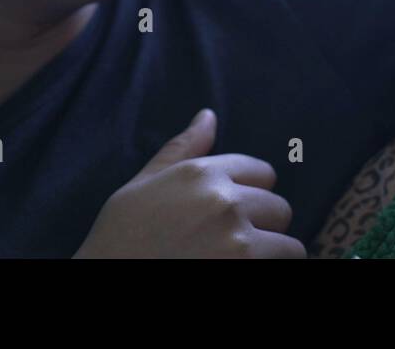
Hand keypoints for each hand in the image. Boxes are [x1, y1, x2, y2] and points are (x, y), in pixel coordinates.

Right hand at [74, 109, 305, 257]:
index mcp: (201, 174)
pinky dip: (273, 270)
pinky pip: (286, 264)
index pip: (261, 172)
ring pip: (290, 244)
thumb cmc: (118, 240)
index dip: (250, 195)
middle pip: (279, 208)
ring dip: (272, 255)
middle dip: (263, 226)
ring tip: (243, 263)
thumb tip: (208, 115)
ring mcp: (239, 239)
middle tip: (233, 245)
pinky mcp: (248, 268)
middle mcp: (225, 201)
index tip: (233, 217)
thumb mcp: (141, 186)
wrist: (104, 280)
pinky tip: (245, 273)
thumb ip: (182, 150)